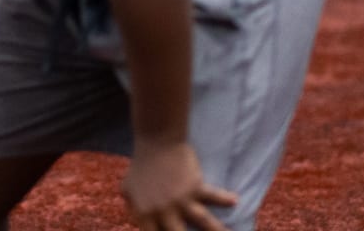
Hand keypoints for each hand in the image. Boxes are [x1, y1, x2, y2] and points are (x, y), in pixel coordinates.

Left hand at [122, 141, 237, 230]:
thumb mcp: (128, 188)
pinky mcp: (196, 186)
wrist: (156, 141)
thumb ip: (134, 207)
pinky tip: (235, 200)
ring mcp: (182, 200)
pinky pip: (213, 195)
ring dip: (218, 230)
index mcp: (145, 214)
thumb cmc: (141, 165)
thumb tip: (136, 219)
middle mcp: (164, 211)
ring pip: (204, 222)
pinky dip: (225, 198)